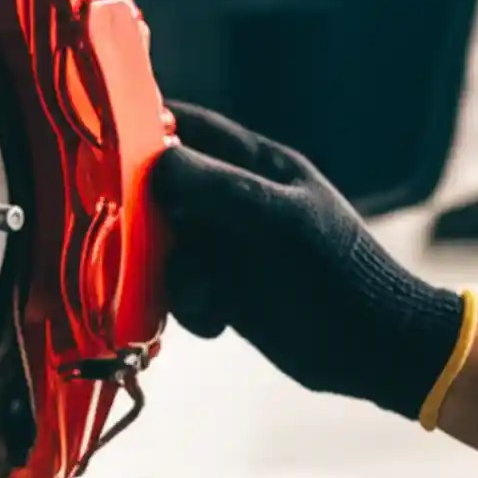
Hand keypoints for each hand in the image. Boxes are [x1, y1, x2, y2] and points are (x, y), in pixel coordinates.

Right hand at [151, 103, 464, 417]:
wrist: (374, 350)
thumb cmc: (336, 275)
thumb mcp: (278, 221)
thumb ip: (217, 187)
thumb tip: (153, 164)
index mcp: (254, 165)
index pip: (187, 127)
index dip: (142, 127)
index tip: (102, 146)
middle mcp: (232, 199)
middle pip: (159, 191)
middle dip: (145, 221)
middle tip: (141, 245)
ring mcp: (225, 244)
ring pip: (162, 245)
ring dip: (171, 276)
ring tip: (207, 299)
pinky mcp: (221, 286)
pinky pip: (177, 285)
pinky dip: (187, 306)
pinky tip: (217, 322)